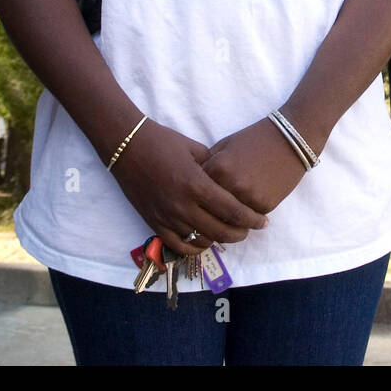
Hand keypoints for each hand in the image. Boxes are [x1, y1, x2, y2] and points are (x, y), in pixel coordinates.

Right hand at [110, 119, 268, 256]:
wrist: (126, 146)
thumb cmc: (163, 141)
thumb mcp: (196, 149)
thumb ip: (216, 168)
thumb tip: (232, 181)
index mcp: (196, 185)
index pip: (232, 210)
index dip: (251, 219)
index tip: (263, 222)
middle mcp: (182, 206)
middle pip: (221, 231)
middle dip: (241, 233)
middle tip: (250, 229)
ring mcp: (167, 217)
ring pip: (201, 241)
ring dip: (218, 240)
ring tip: (228, 233)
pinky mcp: (153, 223)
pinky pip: (178, 247)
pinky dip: (194, 248)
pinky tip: (204, 241)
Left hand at [201, 118, 308, 216]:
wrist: (291, 139)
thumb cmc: (255, 139)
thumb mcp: (226, 144)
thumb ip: (209, 163)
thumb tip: (194, 181)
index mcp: (218, 168)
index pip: (196, 191)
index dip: (195, 195)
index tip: (194, 200)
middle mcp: (231, 185)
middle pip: (211, 210)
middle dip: (208, 213)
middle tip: (206, 217)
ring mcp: (249, 197)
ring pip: (230, 219)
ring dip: (227, 220)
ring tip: (225, 219)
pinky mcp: (265, 206)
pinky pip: (249, 218)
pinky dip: (246, 217)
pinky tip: (246, 213)